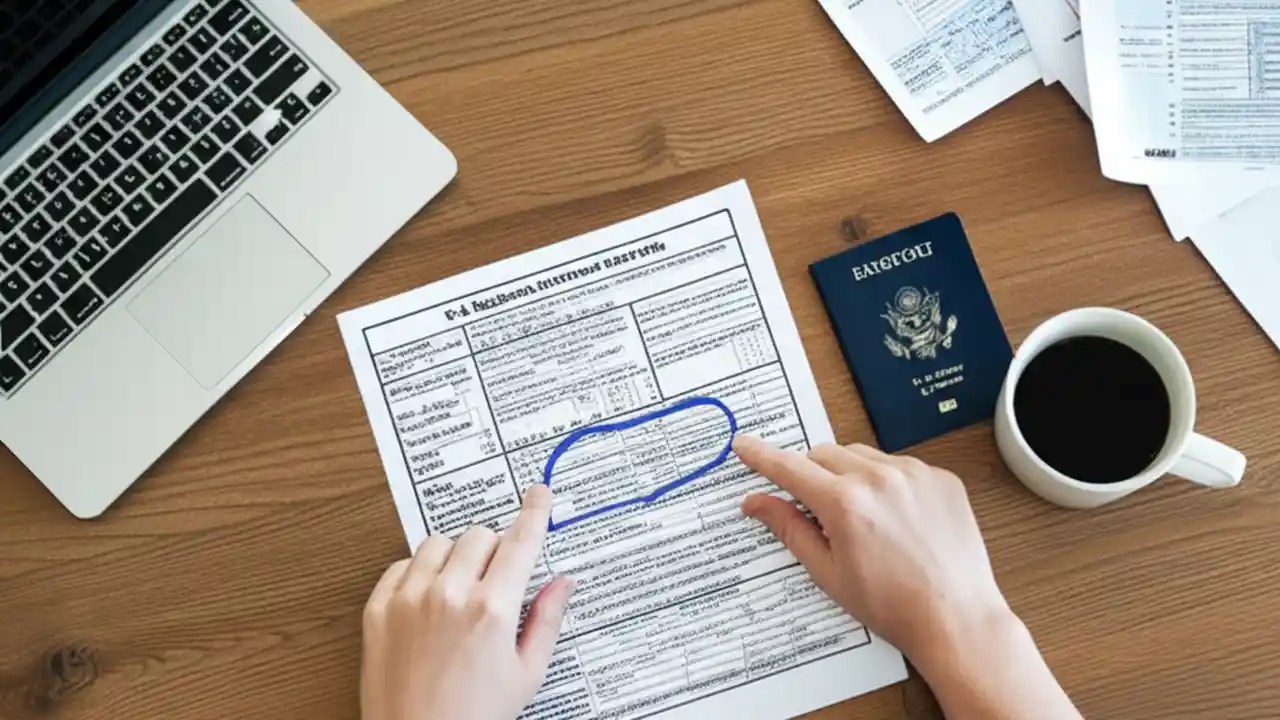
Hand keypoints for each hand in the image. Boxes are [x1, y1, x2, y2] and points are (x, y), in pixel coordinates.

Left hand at [361, 484, 575, 719]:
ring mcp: (409, 599)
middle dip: (494, 549)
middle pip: (479, 535)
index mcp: (493, 611)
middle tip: (496, 578)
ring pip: (438, 543)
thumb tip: (563, 583)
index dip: (534, 512)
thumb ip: (547, 620)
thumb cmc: (473, 717)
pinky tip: (428, 599)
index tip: (539, 494)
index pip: (520, 543)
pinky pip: (401, 564)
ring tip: (459, 590)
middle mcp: (449, 596)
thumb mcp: (526, 674)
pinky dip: (417, 573)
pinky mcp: (378, 609)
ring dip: (455, 556)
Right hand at [734, 437, 1081, 719]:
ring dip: (850, 474)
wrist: (955, 618)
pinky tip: (896, 519)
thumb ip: (789, 529)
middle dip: (812, 475)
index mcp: (845, 503)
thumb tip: (756, 503)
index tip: (744, 445)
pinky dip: (888, 482)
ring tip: (864, 519)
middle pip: (824, 454)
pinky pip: (900, 465)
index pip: (789, 467)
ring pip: (862, 455)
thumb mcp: (828, 571)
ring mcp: (914, 474)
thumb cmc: (893, 604)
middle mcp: (879, 479)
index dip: (761, 456)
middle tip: (819, 511)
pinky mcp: (941, 478)